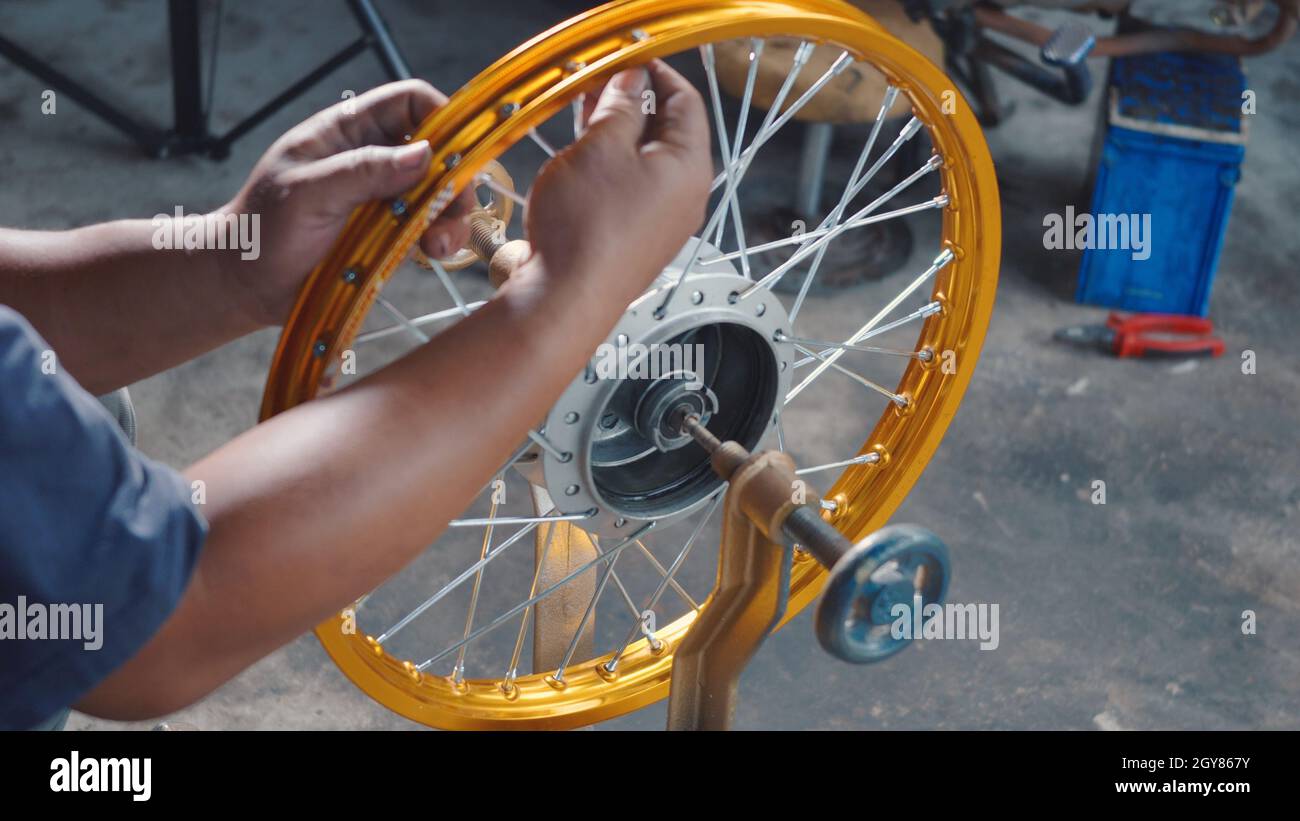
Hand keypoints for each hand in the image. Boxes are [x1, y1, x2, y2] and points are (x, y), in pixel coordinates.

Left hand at [217, 80, 476, 325]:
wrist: (244, 284)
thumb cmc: (262, 229)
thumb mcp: (307, 192)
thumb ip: (362, 170)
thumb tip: (424, 154)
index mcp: (348, 131)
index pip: (409, 102)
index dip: (443, 117)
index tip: (461, 152)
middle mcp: (373, 158)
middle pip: (438, 151)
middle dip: (455, 179)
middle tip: (454, 211)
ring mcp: (385, 198)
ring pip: (441, 194)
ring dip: (452, 217)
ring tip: (438, 246)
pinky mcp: (390, 235)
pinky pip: (430, 229)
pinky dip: (441, 241)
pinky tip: (430, 255)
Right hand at [521, 60, 711, 306]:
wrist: (566, 299)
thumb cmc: (586, 228)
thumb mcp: (599, 147)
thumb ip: (619, 107)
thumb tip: (631, 81)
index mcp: (689, 167)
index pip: (685, 102)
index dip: (656, 73)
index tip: (626, 59)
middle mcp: (685, 197)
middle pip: (666, 133)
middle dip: (631, 104)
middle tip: (596, 85)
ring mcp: (663, 223)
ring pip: (645, 163)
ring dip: (616, 136)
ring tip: (582, 118)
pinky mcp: (637, 242)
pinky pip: (631, 192)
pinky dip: (610, 168)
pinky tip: (581, 163)